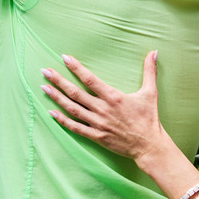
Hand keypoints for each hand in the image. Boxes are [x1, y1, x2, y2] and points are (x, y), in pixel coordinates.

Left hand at [40, 52, 166, 162]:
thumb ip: (149, 71)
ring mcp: (97, 124)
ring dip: (57, 98)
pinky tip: (51, 112)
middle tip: (44, 71)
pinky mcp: (96, 136)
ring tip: (44, 87)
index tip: (64, 58)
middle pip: (75, 93)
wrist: (149, 145)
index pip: (90, 79)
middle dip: (59, 81)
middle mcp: (102, 109)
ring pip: (72, 109)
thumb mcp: (150, 92)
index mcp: (113, 97)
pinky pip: (75, 128)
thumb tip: (154, 52)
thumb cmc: (149, 118)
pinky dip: (62, 120)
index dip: (76, 68)